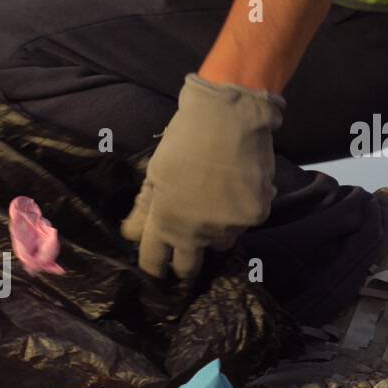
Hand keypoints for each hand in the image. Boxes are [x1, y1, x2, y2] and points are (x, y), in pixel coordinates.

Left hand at [121, 74, 284, 279]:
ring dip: (214, 234)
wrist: (229, 116)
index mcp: (165, 221)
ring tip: (215, 206)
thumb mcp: (155, 173)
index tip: (156, 271)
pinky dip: (242, 211)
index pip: (153, 261)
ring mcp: (228, 226)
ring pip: (219, 244)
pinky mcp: (255, 215)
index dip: (153, 268)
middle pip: (187, 266)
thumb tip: (131, 235)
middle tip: (186, 256)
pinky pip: (245, 223)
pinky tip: (239, 188)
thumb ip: (144, 209)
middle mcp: (196, 232)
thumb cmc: (184, 140)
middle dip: (184, 265)